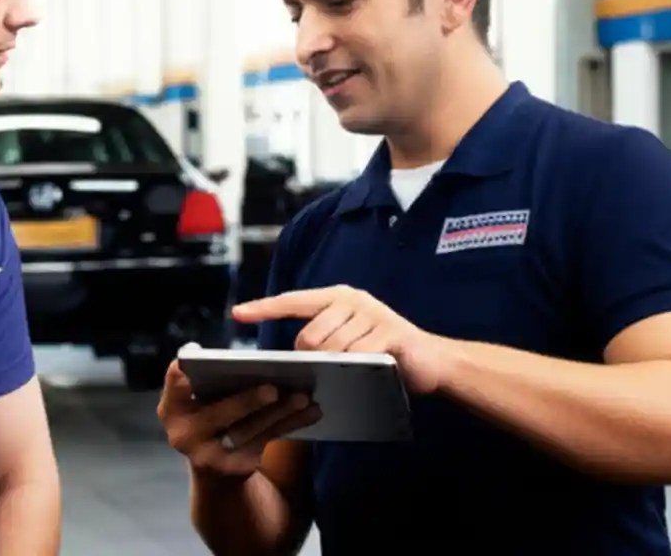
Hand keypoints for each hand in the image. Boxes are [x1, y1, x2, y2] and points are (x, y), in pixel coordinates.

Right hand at [156, 360, 321, 477]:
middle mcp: (185, 435)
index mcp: (172, 409)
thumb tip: (249, 360)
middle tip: (272, 389)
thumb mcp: (199, 400)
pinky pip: (268, 441)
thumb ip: (210, 381)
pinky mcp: (238, 467)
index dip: (179, 380)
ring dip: (279, 413)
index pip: (174, 389)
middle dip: (246, 402)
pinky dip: (291, 424)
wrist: (214, 464)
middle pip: (218, 415)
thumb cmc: (210, 415)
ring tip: (302, 397)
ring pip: (249, 431)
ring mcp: (210, 456)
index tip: (189, 368)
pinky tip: (311, 412)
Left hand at [232, 285, 451, 394]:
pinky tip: (367, 371)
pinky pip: (356, 354)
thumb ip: (323, 340)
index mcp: (338, 298)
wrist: (432, 362)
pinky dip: (356, 367)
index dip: (264, 308)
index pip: (293, 300)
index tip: (238, 313)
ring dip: (335, 366)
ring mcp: (371, 312)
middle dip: (310, 360)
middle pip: (308, 335)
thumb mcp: (348, 341)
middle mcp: (352, 299)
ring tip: (352, 371)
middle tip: (330, 370)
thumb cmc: (383, 354)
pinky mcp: (389, 331)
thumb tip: (292, 356)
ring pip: (330, 347)